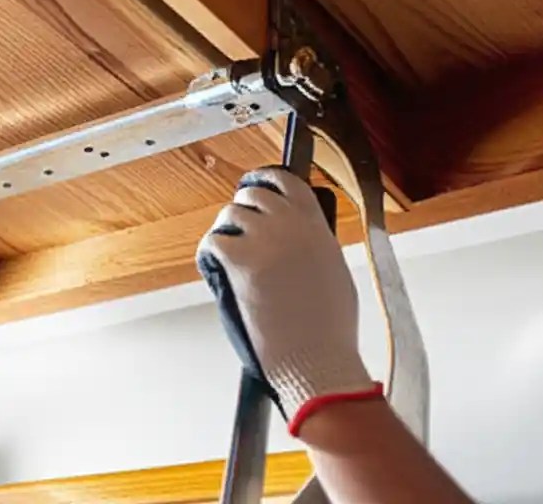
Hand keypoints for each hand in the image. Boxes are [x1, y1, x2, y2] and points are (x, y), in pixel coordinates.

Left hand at [196, 167, 380, 434]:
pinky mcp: (240, 262)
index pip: (287, 181)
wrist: (317, 362)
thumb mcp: (332, 272)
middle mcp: (291, 226)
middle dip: (241, 213)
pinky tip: (220, 274)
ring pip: (228, 217)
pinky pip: (212, 243)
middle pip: (251, 195)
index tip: (255, 185)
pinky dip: (210, 258)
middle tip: (238, 236)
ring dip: (225, 236)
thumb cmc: (327, 330)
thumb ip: (312, 243)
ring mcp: (265, 241)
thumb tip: (294, 234)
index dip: (266, 180)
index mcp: (318, 227)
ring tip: (234, 264)